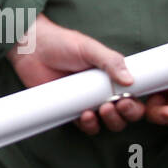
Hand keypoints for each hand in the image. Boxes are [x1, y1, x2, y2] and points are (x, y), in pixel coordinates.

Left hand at [6, 13, 142, 134]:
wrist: (31, 49)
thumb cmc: (61, 43)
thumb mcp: (89, 48)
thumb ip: (111, 61)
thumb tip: (130, 80)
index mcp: (111, 76)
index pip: (133, 95)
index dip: (136, 103)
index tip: (129, 100)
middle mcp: (102, 91)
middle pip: (124, 113)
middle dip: (126, 114)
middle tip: (118, 105)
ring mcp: (86, 101)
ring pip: (106, 122)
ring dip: (110, 121)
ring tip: (102, 109)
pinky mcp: (70, 109)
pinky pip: (85, 125)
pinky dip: (89, 125)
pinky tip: (85, 115)